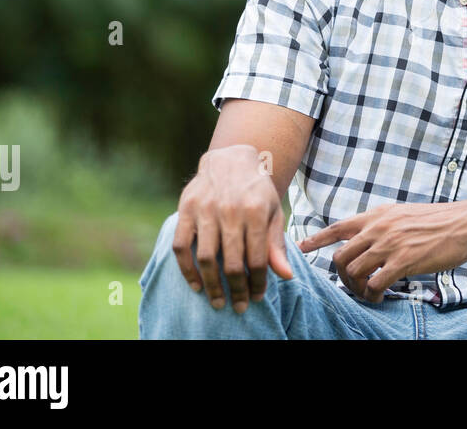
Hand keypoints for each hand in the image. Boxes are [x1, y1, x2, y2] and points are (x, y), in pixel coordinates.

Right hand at [173, 144, 293, 313]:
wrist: (231, 159)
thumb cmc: (256, 191)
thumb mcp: (273, 212)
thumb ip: (276, 244)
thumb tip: (286, 277)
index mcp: (256, 211)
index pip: (257, 258)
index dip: (257, 282)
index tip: (257, 297)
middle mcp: (230, 210)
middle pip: (231, 262)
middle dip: (236, 289)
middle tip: (238, 307)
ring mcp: (205, 209)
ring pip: (205, 258)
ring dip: (211, 285)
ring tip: (218, 301)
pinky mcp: (186, 208)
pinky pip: (181, 246)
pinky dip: (186, 269)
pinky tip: (196, 284)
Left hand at [298, 200, 466, 301]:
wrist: (466, 222)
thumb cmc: (438, 220)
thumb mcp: (404, 213)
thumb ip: (384, 224)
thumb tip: (368, 237)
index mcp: (378, 215)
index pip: (338, 227)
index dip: (316, 239)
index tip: (301, 249)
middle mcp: (379, 228)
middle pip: (341, 256)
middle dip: (341, 275)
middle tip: (353, 284)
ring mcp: (390, 245)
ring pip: (354, 272)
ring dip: (357, 288)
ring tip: (369, 293)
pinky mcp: (403, 261)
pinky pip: (375, 284)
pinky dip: (373, 295)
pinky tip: (380, 297)